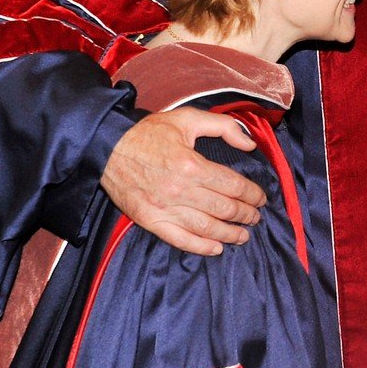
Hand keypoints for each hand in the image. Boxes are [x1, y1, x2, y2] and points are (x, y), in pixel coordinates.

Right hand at [100, 106, 266, 254]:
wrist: (105, 146)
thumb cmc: (148, 132)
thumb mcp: (187, 118)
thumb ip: (223, 127)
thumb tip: (249, 145)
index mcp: (191, 165)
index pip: (233, 186)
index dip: (252, 194)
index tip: (261, 198)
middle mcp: (180, 190)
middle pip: (224, 209)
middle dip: (246, 215)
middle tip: (256, 217)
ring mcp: (164, 208)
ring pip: (207, 228)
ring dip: (230, 234)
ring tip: (243, 235)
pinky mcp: (149, 220)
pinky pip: (180, 240)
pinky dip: (201, 247)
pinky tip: (217, 248)